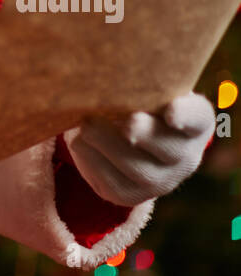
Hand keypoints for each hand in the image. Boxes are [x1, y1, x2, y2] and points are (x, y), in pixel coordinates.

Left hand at [64, 94, 215, 207]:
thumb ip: (136, 83)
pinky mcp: (132, 195)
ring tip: (86, 125)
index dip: (185, 115)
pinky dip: (93, 161)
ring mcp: (162, 180)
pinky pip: (114, 185)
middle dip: (144, 133)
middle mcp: (186, 155)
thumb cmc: (136, 99)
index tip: (170, 111)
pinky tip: (78, 142)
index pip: (197, 117)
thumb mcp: (143, 87)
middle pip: (169, 148)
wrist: (123, 136)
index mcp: (196, 121)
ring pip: (139, 170)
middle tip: (125, 119)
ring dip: (108, 145)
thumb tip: (109, 80)